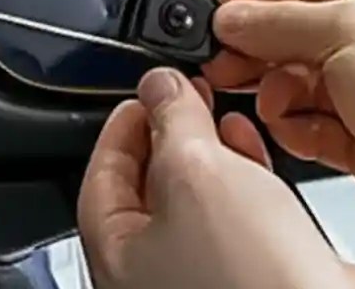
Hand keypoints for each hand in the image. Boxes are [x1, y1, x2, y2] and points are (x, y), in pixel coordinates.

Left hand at [77, 67, 354, 288]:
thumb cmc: (253, 279)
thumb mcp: (197, 170)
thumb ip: (173, 119)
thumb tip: (160, 86)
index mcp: (117, 259)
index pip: (101, 176)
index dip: (124, 123)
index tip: (148, 90)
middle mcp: (156, 274)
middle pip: (149, 186)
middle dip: (170, 132)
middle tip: (186, 94)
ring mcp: (206, 277)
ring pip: (197, 200)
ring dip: (209, 150)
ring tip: (220, 111)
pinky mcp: (253, 274)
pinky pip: (237, 216)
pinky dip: (241, 176)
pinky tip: (253, 149)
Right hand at [207, 0, 354, 284]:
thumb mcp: (351, 31)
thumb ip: (282, 19)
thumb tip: (237, 16)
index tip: (229, 6)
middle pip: (313, 29)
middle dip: (267, 43)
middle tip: (226, 55)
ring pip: (310, 81)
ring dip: (280, 89)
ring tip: (267, 97)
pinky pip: (317, 126)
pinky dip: (297, 127)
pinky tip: (292, 128)